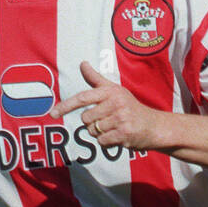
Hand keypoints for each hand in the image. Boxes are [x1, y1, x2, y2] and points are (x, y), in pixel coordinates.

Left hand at [48, 60, 166, 151]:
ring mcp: (121, 118)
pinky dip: (106, 142)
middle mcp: (116, 103)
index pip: (83, 98)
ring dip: (100, 133)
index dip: (65, 106)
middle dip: (92, 123)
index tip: (53, 114)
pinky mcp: (124, 133)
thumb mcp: (115, 91)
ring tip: (114, 128)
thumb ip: (96, 79)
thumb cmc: (130, 108)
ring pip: (93, 131)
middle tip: (107, 121)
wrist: (154, 126)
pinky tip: (117, 137)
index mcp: (111, 91)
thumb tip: (82, 64)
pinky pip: (102, 141)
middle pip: (85, 119)